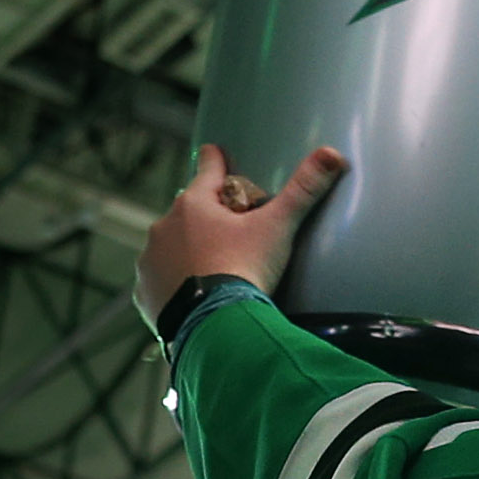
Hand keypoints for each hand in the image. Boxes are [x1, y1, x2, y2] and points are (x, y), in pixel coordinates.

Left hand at [135, 143, 346, 320]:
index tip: (214, 151)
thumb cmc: (244, 271)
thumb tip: (333, 154)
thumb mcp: (277, 227)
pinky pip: (158, 281)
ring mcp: (150, 261)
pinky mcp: (146, 293)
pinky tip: (191, 294)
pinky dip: (173, 284)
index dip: (216, 159)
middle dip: (205, 216)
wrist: (215, 327)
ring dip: (186, 251)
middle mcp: (164, 227)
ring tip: (210, 268)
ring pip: (170, 246)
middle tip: (228, 231)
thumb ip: (304, 190)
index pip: (208, 168)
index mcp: (193, 204)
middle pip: (189, 211)